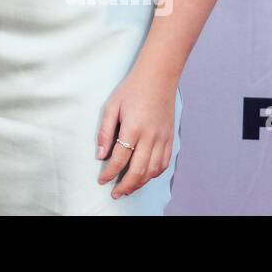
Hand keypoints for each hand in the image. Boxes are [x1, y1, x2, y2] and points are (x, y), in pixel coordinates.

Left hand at [95, 67, 176, 199]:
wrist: (158, 78)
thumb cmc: (132, 90)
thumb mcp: (112, 106)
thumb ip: (105, 132)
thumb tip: (100, 155)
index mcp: (134, 128)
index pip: (120, 159)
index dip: (110, 173)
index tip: (102, 181)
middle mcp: (151, 137)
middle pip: (138, 170)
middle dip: (125, 186)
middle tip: (115, 194)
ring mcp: (163, 139)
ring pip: (152, 170)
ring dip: (140, 183)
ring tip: (128, 189)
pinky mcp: (171, 139)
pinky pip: (164, 163)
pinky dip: (154, 174)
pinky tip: (145, 177)